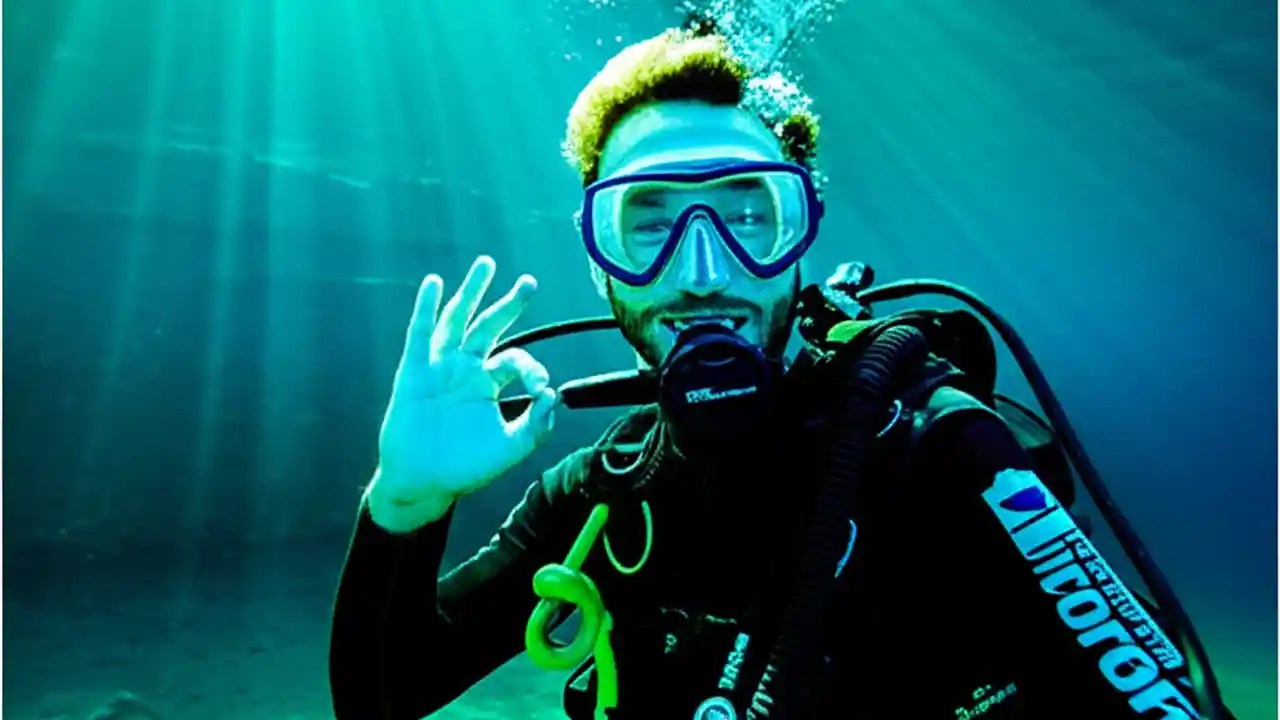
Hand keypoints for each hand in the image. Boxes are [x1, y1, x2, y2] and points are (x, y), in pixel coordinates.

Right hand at [367, 255, 558, 531]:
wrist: (423, 484)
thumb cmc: (464, 467)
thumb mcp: (508, 449)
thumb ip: (534, 426)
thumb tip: (553, 396)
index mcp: (489, 384)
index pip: (517, 360)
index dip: (533, 369)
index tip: (541, 389)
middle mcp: (466, 370)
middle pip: (490, 327)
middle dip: (510, 304)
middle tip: (530, 282)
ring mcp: (440, 368)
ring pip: (458, 321)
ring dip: (471, 292)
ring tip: (486, 264)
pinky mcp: (414, 373)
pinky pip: (421, 335)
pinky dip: (426, 308)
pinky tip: (434, 283)